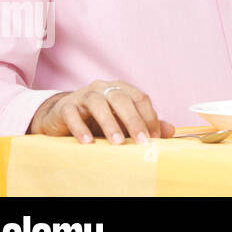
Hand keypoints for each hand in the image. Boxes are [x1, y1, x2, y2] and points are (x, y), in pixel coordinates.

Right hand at [29, 80, 173, 143]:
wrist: (61, 117)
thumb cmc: (96, 119)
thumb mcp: (122, 122)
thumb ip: (145, 124)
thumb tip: (171, 131)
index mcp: (121, 89)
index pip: (141, 98)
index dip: (149, 117)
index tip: (154, 138)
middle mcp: (104, 88)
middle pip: (122, 99)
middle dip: (134, 121)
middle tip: (142, 142)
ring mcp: (83, 95)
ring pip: (99, 103)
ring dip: (110, 123)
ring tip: (117, 143)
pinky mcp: (65, 106)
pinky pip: (73, 114)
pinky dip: (80, 127)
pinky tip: (87, 141)